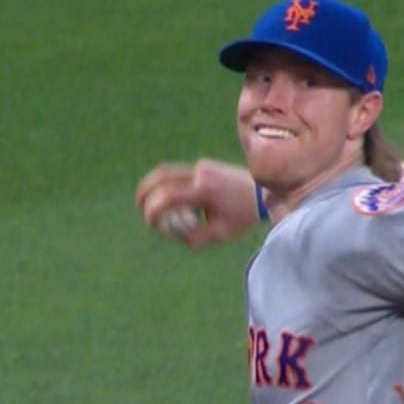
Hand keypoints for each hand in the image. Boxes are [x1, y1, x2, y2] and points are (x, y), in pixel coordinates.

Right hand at [135, 159, 260, 248]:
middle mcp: (199, 173)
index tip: (150, 222)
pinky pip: (177, 174)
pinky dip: (167, 186)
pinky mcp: (203, 166)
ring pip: (165, 171)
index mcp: (203, 190)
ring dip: (153, 185)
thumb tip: (172, 234)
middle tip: (139, 206)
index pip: (167, 197)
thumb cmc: (243, 216)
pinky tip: (172, 201)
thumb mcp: (219, 234)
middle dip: (144, 192)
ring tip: (147, 201)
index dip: (153, 211)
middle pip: (160, 177)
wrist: (264, 192)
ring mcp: (200, 166)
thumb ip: (193, 237)